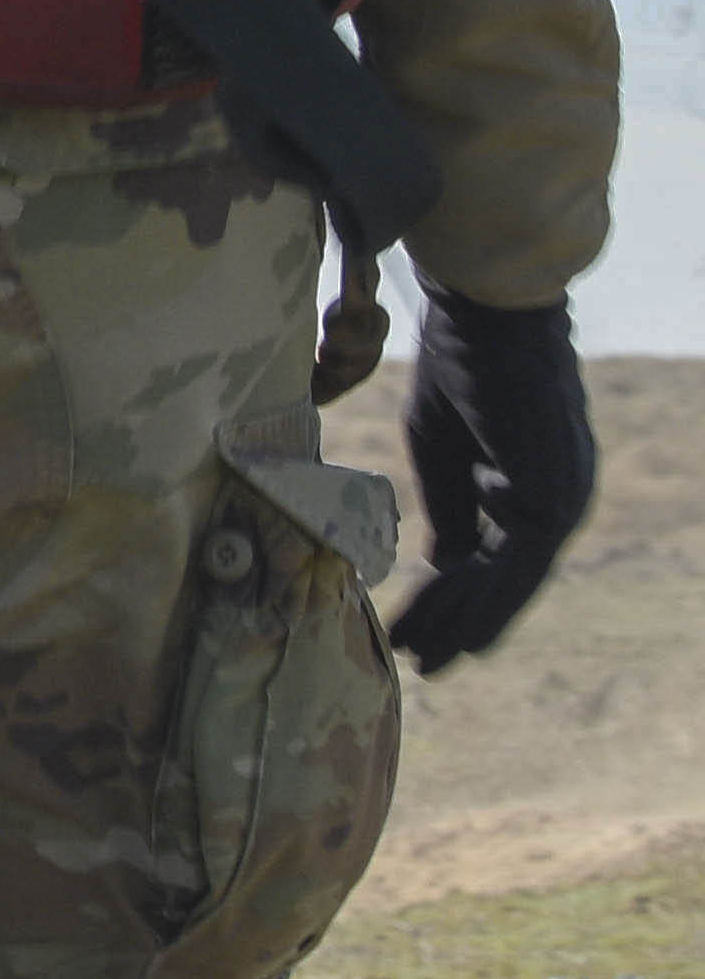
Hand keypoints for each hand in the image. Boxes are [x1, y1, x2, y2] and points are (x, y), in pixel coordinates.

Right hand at [394, 287, 593, 670]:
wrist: (485, 314)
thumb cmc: (460, 362)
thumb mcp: (444, 449)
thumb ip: (453, 507)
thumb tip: (446, 566)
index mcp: (539, 483)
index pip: (498, 556)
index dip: (458, 598)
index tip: (417, 630)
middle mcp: (562, 499)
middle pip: (507, 581)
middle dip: (460, 624)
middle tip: (421, 664)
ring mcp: (562, 501)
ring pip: (507, 581)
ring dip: (460, 621)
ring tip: (418, 654)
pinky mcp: (548, 498)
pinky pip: (507, 564)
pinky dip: (471, 598)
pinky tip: (436, 619)